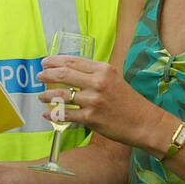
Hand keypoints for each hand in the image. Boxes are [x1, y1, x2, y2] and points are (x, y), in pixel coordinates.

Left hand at [35, 55, 160, 147]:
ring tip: (41, 96)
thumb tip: (71, 72)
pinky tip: (47, 114)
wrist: (144, 123)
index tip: (45, 63)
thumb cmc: (129, 102)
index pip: (72, 61)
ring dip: (47, 95)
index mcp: (103, 69)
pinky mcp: (90, 118)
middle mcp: (97, 82)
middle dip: (47, 75)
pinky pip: (65, 114)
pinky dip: (52, 114)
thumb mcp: (114, 79)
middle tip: (39, 77)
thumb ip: (94, 74)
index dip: (54, 61)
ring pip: (61, 95)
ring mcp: (93, 100)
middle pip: (63, 74)